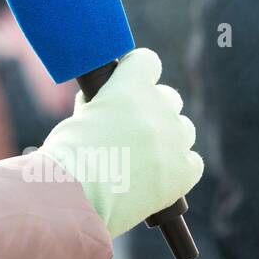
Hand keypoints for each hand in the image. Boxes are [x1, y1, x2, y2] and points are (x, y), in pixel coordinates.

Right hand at [38, 49, 202, 237]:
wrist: (75, 196)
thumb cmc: (66, 158)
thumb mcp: (78, 118)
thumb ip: (100, 106)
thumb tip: (104, 106)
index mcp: (131, 86)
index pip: (147, 62)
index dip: (137, 74)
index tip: (128, 87)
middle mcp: (158, 107)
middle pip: (169, 98)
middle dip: (153, 111)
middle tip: (132, 133)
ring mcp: (174, 139)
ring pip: (183, 130)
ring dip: (168, 139)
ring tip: (143, 161)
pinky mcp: (183, 172)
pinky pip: (192, 163)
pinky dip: (179, 169)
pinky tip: (160, 180)